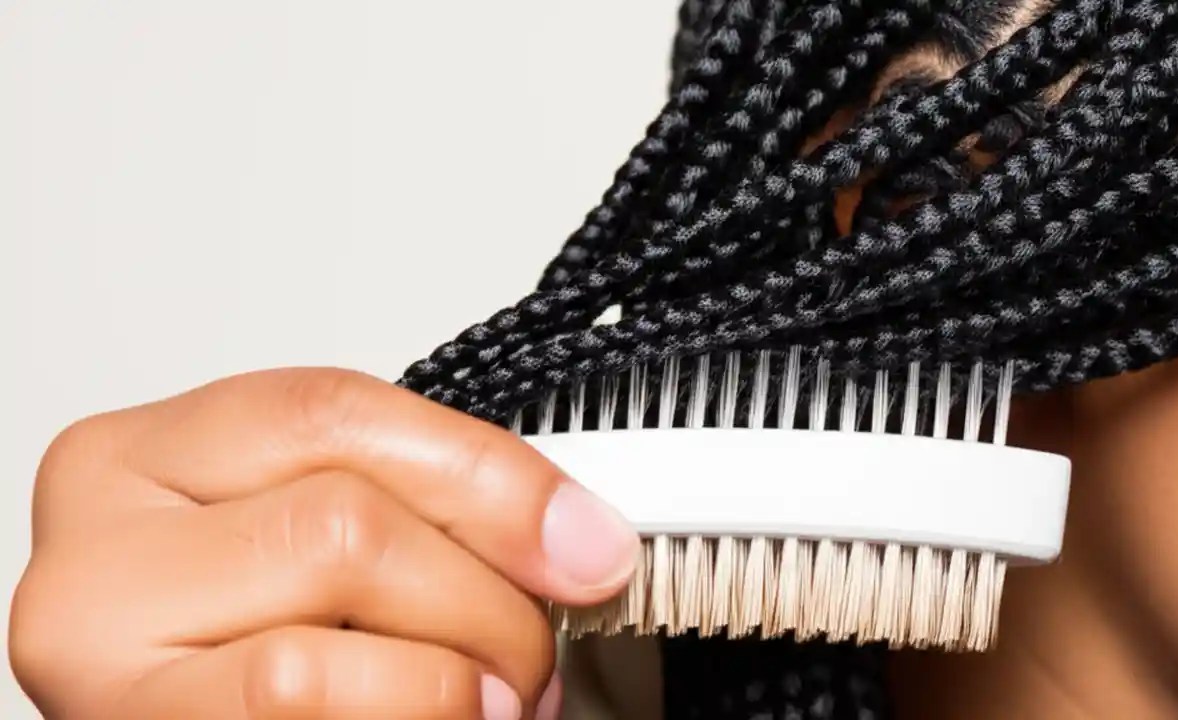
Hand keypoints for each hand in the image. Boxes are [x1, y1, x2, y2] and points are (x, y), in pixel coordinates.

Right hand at [9, 368, 639, 718]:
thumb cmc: (259, 636)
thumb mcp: (324, 536)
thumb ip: (425, 510)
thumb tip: (580, 537)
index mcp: (150, 455)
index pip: (336, 415)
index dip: (489, 478)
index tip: (589, 544)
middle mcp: (102, 548)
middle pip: (342, 527)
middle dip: (484, 603)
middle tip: (534, 654)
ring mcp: (97, 656)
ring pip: (315, 650)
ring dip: (449, 683)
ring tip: (490, 702)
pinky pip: (301, 712)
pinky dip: (412, 719)